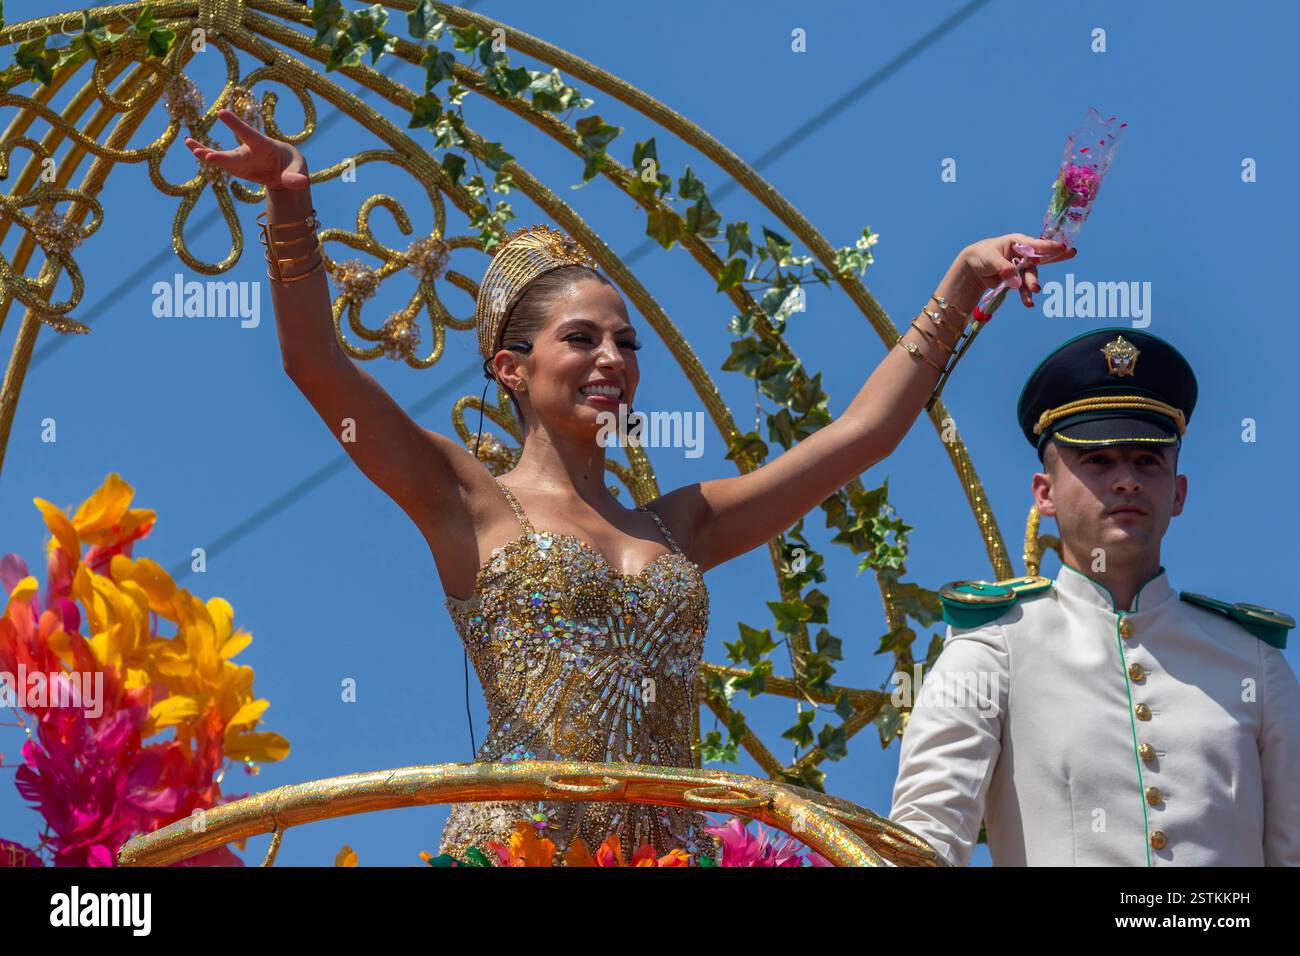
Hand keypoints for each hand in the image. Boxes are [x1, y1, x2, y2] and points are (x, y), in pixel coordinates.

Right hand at [183, 108, 308, 190]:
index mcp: (264, 145)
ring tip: (190, 146)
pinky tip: (193, 149)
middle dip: (220, 157)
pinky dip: (205, 157)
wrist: (284, 170)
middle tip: (205, 155)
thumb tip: (301, 183)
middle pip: (234, 154)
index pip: (250, 135)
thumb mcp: (298, 169)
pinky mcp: (235, 166)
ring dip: (206, 153)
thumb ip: (296, 176)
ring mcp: (240, 158)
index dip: (236, 125)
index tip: (221, 112)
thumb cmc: (292, 164)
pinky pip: (219, 162)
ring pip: (221, 157)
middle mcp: (249, 150)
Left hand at [953, 234, 1076, 307]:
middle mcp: (1023, 254)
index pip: (1034, 244)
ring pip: (1030, 276)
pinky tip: (1028, 303)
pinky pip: (1024, 287)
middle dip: (1043, 267)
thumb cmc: (982, 256)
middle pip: (1036, 262)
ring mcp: (1021, 267)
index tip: (1062, 247)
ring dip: (1031, 285)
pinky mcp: (1017, 279)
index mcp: (1017, 242)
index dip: (1048, 246)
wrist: (973, 269)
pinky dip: (1026, 295)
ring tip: (1034, 291)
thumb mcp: (990, 259)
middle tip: (1055, 269)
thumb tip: (1015, 279)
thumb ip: (1003, 267)